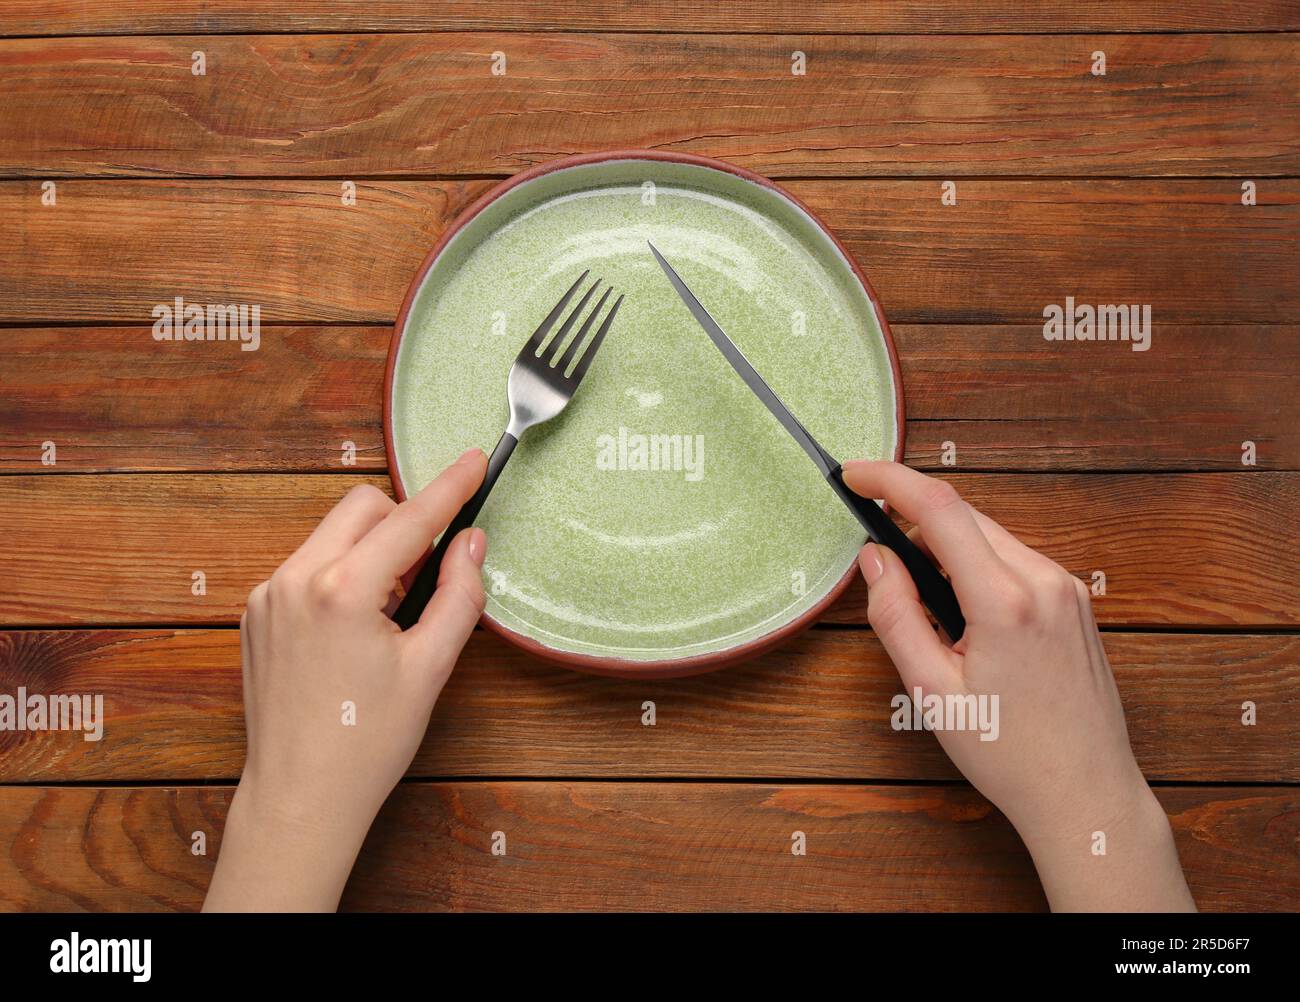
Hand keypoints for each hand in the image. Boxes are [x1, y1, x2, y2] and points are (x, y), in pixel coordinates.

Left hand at [204, 449, 488, 910]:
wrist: (301, 796)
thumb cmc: (368, 741)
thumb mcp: (432, 667)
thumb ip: (459, 594)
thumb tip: (470, 542)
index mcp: (342, 592)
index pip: (409, 518)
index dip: (449, 487)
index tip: (475, 460)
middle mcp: (295, 580)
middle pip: (362, 507)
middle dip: (403, 522)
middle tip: (429, 573)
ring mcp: (267, 595)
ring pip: (333, 534)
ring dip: (371, 551)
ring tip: (390, 613)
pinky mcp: (255, 613)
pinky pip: (308, 565)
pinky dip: (340, 575)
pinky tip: (356, 628)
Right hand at [841, 460, 1193, 911]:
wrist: (1085, 794)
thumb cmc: (1009, 753)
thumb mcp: (930, 690)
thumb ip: (895, 614)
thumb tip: (875, 559)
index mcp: (1006, 602)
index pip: (941, 510)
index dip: (890, 481)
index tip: (854, 473)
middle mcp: (1045, 582)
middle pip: (965, 517)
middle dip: (913, 522)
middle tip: (878, 559)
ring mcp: (1066, 589)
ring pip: (990, 537)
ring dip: (946, 548)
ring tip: (924, 606)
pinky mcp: (1074, 602)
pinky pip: (1014, 560)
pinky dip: (977, 566)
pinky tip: (962, 613)